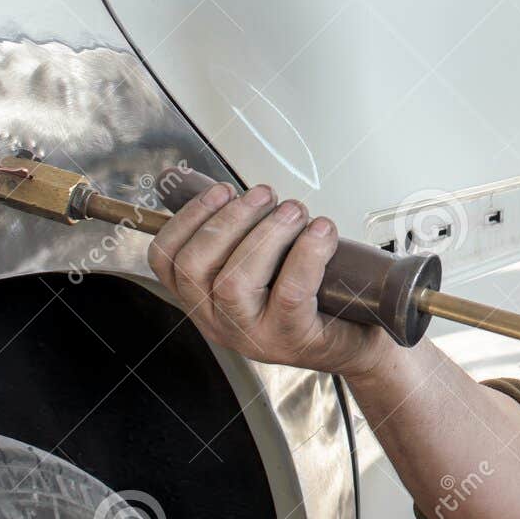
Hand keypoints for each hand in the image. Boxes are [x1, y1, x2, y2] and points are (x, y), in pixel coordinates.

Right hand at [145, 167, 392, 377]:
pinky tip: (322, 232)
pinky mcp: (291, 339)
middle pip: (194, 266)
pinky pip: (289, 292)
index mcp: (203, 299)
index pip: (165, 260)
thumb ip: (235, 230)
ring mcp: (253, 336)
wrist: (353, 339)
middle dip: (230, 219)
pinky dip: (306, 253)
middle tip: (266, 195)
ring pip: (236, 280)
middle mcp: (219, 322)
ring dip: (267, 232)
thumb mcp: (262, 263)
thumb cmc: (307, 293)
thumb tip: (193, 179)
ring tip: (295, 211)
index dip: (187, 217)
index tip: (222, 190)